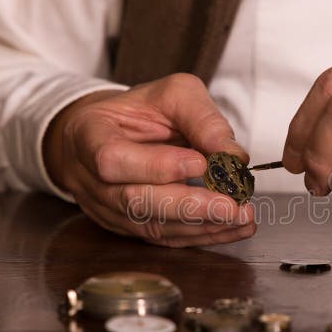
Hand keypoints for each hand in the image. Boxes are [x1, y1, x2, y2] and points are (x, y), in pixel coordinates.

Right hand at [44, 73, 255, 246]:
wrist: (114, 133)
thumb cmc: (141, 110)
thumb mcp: (172, 94)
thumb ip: (201, 118)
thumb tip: (233, 155)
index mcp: (90, 136)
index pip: (112, 159)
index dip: (155, 166)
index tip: (199, 162)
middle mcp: (92, 180)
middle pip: (134, 202)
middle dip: (187, 206)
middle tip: (230, 204)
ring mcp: (108, 209)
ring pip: (151, 226)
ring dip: (201, 225)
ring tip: (241, 218)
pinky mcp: (131, 228)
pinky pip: (165, 238)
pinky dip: (202, 235)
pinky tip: (234, 228)